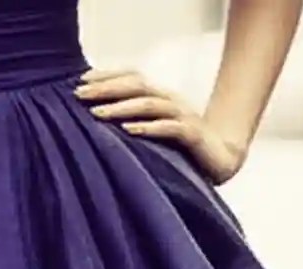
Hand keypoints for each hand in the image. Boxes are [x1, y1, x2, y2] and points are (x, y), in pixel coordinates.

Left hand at [75, 68, 247, 185]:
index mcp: (161, 96)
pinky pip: (171, 128)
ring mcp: (184, 116)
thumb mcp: (154, 129)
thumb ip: (132, 119)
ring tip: (97, 114)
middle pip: (138, 86)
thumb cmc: (181, 146)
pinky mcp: (193, 136)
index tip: (80, 81)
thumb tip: (95, 116)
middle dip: (107, 89)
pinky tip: (129, 131)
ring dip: (122, 108)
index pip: (132, 77)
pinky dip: (149, 128)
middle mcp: (172, 100)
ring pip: (150, 104)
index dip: (107, 75)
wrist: (223, 159)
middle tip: (79, 95)